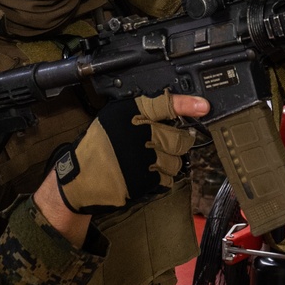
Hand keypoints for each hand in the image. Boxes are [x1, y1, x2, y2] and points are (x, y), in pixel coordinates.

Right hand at [51, 92, 208, 213]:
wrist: (80, 179)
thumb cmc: (98, 146)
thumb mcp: (114, 118)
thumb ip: (141, 112)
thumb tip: (172, 110)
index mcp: (131, 114)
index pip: (165, 104)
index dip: (187, 104)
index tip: (204, 106)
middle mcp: (140, 134)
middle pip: (180, 137)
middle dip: (182, 141)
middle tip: (175, 141)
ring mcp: (145, 159)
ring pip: (177, 160)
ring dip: (171, 161)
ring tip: (155, 158)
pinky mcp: (147, 180)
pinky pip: (168, 177)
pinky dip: (163, 176)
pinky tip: (149, 172)